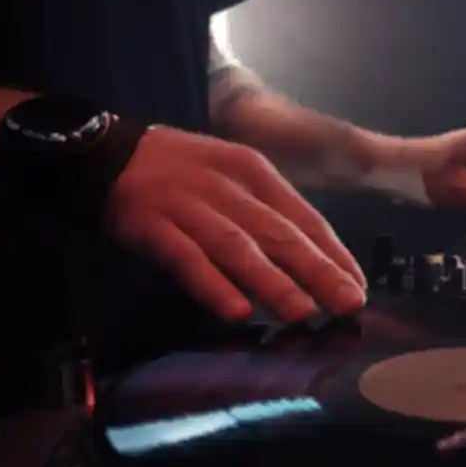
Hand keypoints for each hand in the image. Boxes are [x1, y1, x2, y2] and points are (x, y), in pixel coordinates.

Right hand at [103, 125, 366, 322]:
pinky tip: (237, 311)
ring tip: (303, 311)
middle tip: (348, 304)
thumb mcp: (233, 180)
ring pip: (238, 247)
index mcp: (254, 172)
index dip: (335, 254)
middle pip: (279, 233)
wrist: (107, 154)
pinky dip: (214, 285)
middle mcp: (227, 186)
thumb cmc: (182, 175)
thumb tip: (315, 264)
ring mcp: (188, 206)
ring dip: (273, 281)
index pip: (306, 217)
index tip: (358, 286)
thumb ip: (269, 217)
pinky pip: (188, 259)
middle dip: (318, 271)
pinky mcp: (153, 226)